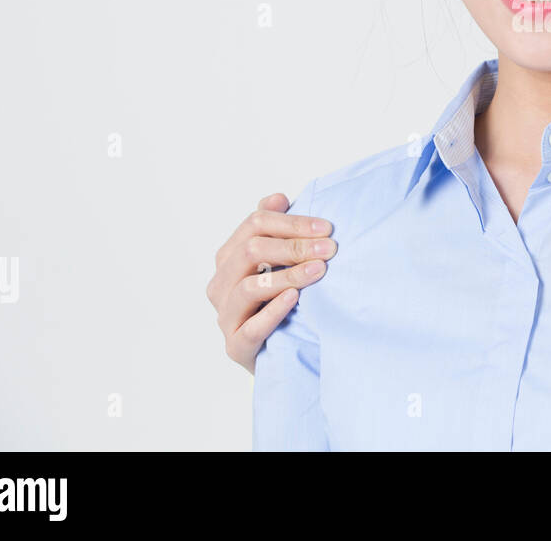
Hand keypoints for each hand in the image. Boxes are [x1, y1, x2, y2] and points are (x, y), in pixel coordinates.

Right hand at [206, 193, 337, 372]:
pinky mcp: (236, 346)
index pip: (254, 225)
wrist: (280, 352)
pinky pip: (251, 327)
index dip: (291, 222)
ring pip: (249, 287)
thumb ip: (275, 228)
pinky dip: (273, 311)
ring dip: (288, 275)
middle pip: (251, 251)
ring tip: (319, 270)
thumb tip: (278, 198)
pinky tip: (295, 299)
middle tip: (330, 249)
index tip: (326, 227)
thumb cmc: (279, 299)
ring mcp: (226, 316)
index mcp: (229, 257)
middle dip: (294, 246)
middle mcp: (221, 284)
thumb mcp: (278, 261)